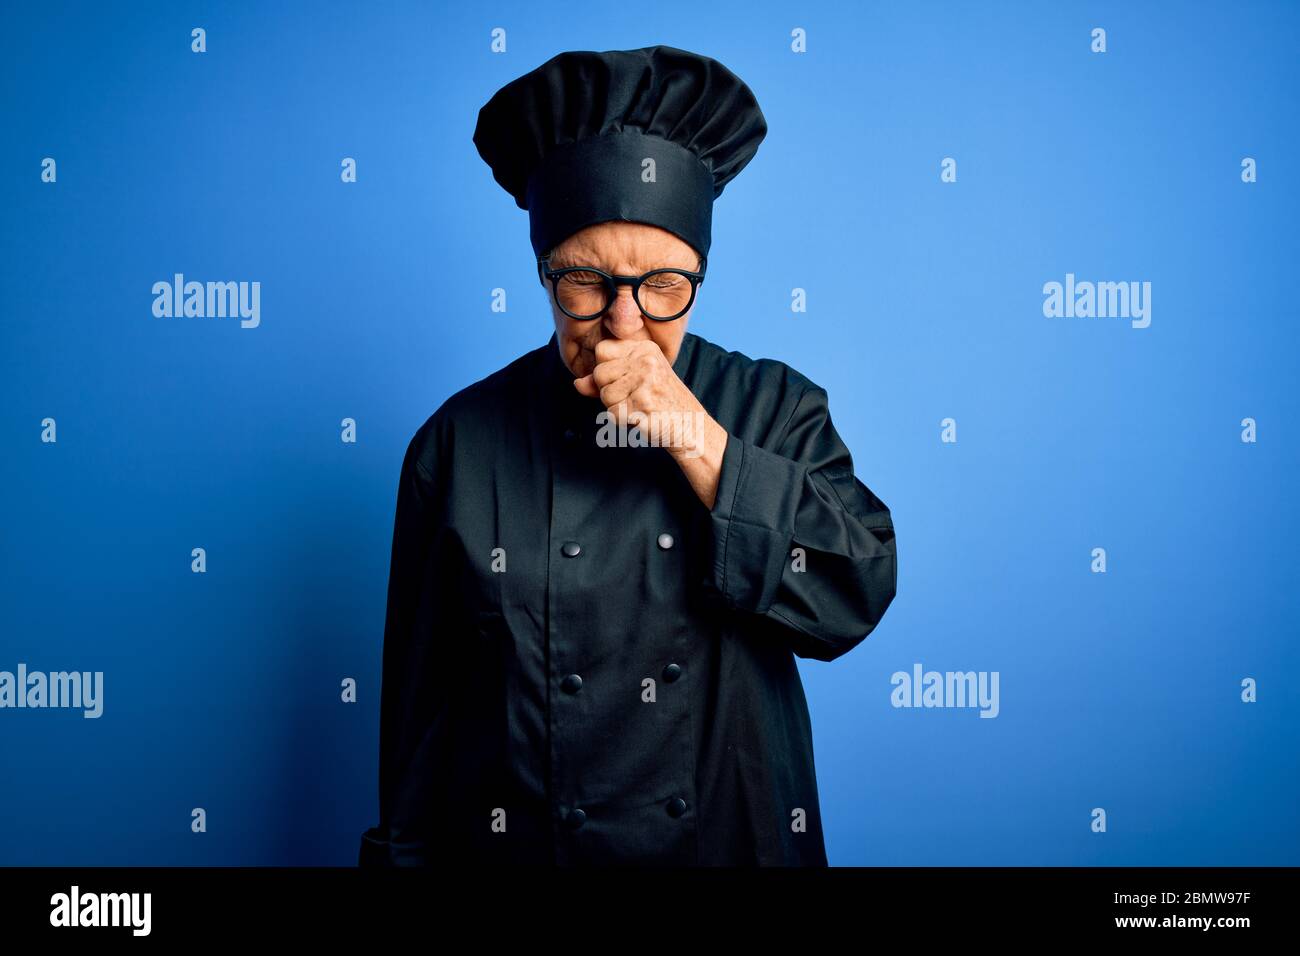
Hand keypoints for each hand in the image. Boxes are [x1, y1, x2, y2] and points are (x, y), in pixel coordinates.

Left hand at [573, 338, 728, 507]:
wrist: (690, 426)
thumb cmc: (661, 403)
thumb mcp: (636, 382)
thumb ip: (605, 380)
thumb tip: (578, 383)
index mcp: (645, 348)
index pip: (602, 350)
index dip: (606, 369)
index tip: (625, 380)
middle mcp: (645, 360)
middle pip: (599, 372)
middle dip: (609, 390)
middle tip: (634, 397)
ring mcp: (645, 381)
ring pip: (604, 394)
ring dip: (616, 407)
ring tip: (638, 408)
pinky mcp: (642, 403)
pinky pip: (612, 413)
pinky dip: (621, 421)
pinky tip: (640, 418)